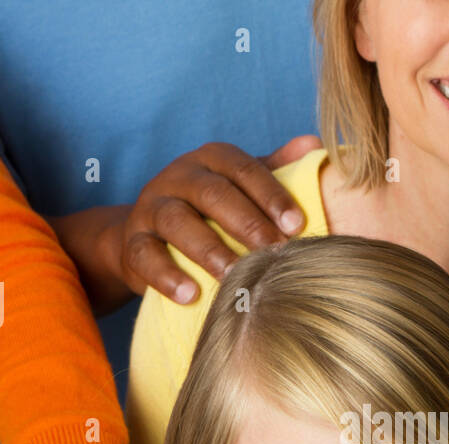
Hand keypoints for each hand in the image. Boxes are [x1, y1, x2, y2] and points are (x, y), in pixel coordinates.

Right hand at [119, 135, 321, 302]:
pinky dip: (167, 275)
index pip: (243, 169)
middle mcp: (178, 176)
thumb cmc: (208, 210)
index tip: (297, 224)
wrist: (149, 235)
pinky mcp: (133, 241)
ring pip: (177, 221)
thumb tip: (315, 144)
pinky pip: (146, 255)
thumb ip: (275, 168)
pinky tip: (191, 294)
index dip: (270, 194)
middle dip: (246, 223)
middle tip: (274, 252)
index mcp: (210, 159)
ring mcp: (151, 207)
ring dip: (209, 250)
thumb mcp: (240, 186)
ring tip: (235, 275)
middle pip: (212, 193)